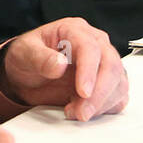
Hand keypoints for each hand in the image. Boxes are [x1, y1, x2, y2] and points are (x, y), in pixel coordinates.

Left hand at [0, 17, 128, 120]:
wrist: (27, 74)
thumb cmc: (28, 57)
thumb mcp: (24, 53)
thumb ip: (40, 58)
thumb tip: (59, 64)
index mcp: (75, 30)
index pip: (90, 47)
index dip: (89, 71)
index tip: (83, 92)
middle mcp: (95, 43)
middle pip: (111, 65)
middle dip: (99, 93)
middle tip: (82, 112)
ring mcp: (103, 63)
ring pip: (118, 82)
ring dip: (101, 103)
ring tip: (76, 113)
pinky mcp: (107, 82)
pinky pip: (118, 96)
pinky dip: (106, 108)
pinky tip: (86, 111)